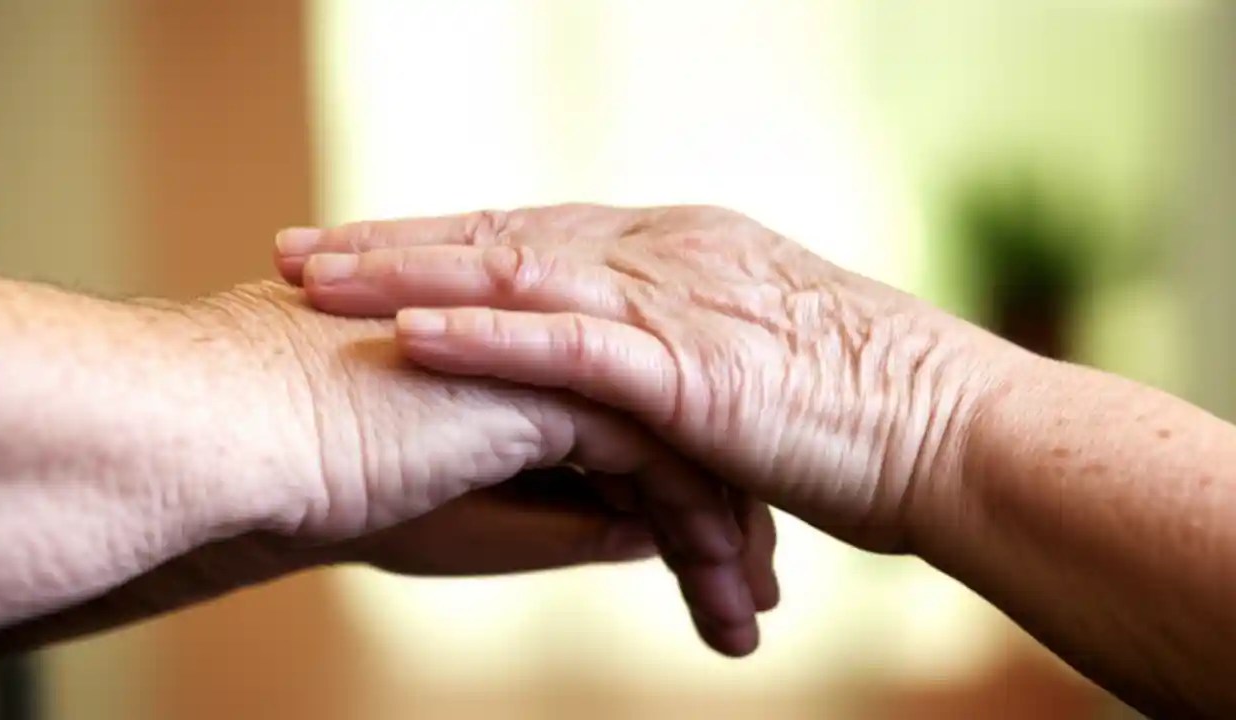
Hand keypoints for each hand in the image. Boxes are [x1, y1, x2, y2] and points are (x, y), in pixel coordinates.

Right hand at [193, 282, 777, 654]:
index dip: (682, 503)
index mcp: (540, 368)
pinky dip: (698, 534)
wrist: (249, 431)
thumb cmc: (336, 476)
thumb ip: (569, 513)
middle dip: (727, 522)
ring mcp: (569, 355)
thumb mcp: (476, 515)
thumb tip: (649, 538)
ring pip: (686, 448)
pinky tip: (720, 594)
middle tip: (755, 594)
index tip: (718, 568)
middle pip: (681, 435)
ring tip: (743, 617)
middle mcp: (567, 351)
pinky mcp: (562, 381)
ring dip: (724, 539)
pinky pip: (664, 463)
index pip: (644, 429)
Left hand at [276, 204, 1011, 552]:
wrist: (953, 433)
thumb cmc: (858, 413)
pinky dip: (484, 336)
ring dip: (406, 275)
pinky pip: (568, 345)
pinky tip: (408, 334)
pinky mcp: (690, 366)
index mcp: (677, 250)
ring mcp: (676, 302)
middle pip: (501, 236)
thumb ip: (682, 353)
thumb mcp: (752, 363)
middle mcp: (666, 254)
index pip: (534, 234)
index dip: (441, 241)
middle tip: (297, 250)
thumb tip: (635, 379)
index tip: (362, 250)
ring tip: (312, 279)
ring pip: (514, 274)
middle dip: (392, 244)